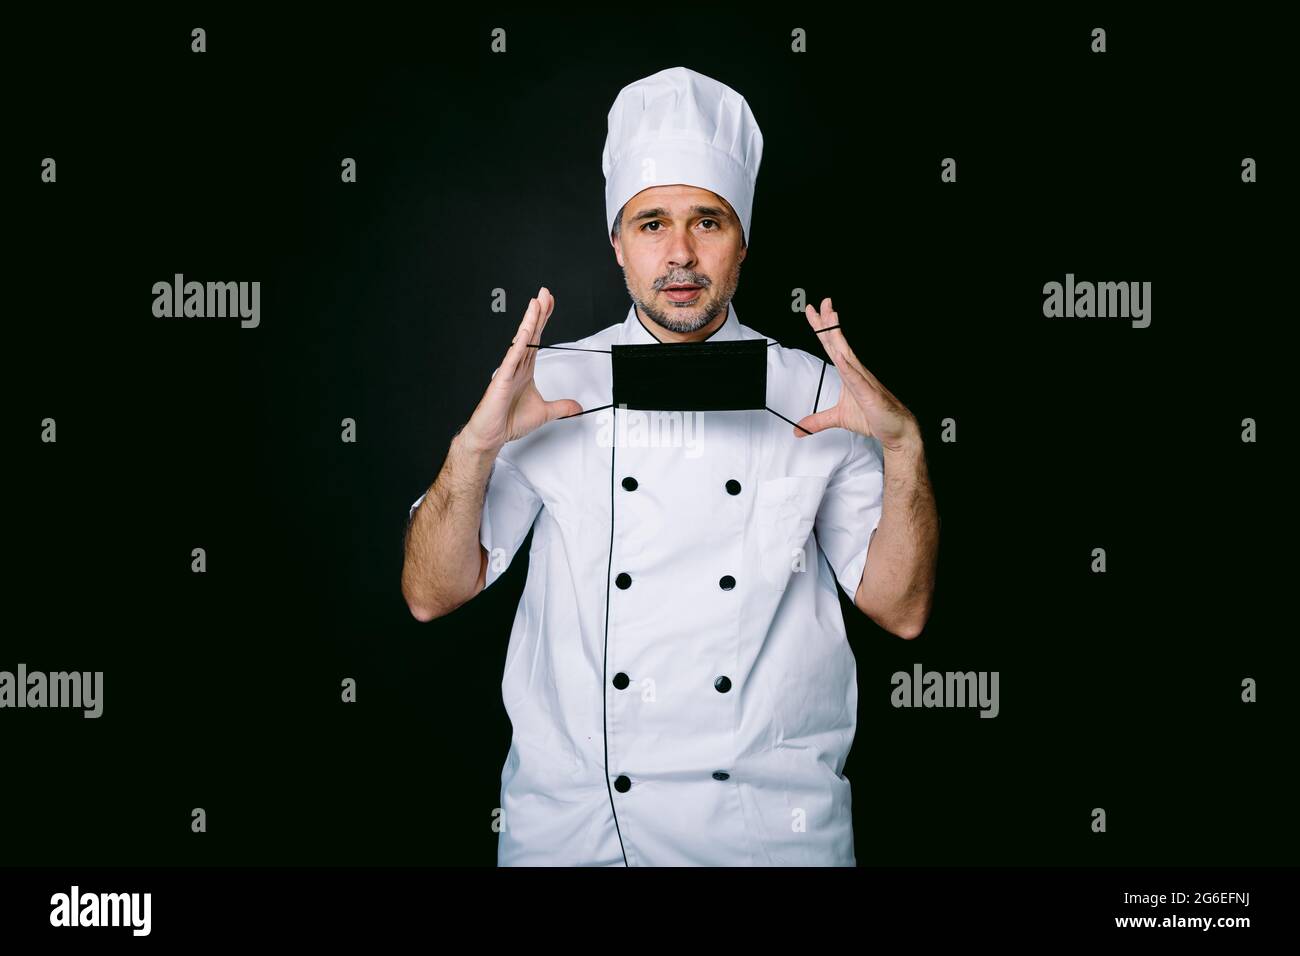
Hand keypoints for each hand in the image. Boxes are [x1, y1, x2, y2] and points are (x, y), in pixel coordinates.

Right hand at [460, 287, 582, 454]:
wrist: (492, 435)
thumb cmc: (509, 421)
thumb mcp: (545, 413)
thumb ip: (561, 407)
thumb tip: (577, 407)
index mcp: (525, 369)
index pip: (536, 339)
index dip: (543, 321)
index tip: (549, 304)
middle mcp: (516, 366)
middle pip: (530, 333)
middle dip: (538, 313)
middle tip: (544, 293)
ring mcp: (508, 370)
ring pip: (522, 341)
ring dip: (530, 321)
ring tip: (536, 303)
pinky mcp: (502, 379)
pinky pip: (512, 358)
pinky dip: (520, 344)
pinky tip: (526, 330)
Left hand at [794, 297, 917, 451]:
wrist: (896, 430)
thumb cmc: (873, 417)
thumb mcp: (838, 418)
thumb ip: (817, 420)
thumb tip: (799, 428)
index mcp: (848, 373)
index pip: (831, 346)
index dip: (821, 329)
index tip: (812, 312)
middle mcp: (856, 372)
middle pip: (838, 343)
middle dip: (828, 323)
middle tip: (821, 303)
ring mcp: (864, 381)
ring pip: (847, 354)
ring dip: (837, 337)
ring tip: (830, 318)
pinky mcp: (869, 394)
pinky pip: (857, 379)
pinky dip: (848, 367)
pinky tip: (840, 356)